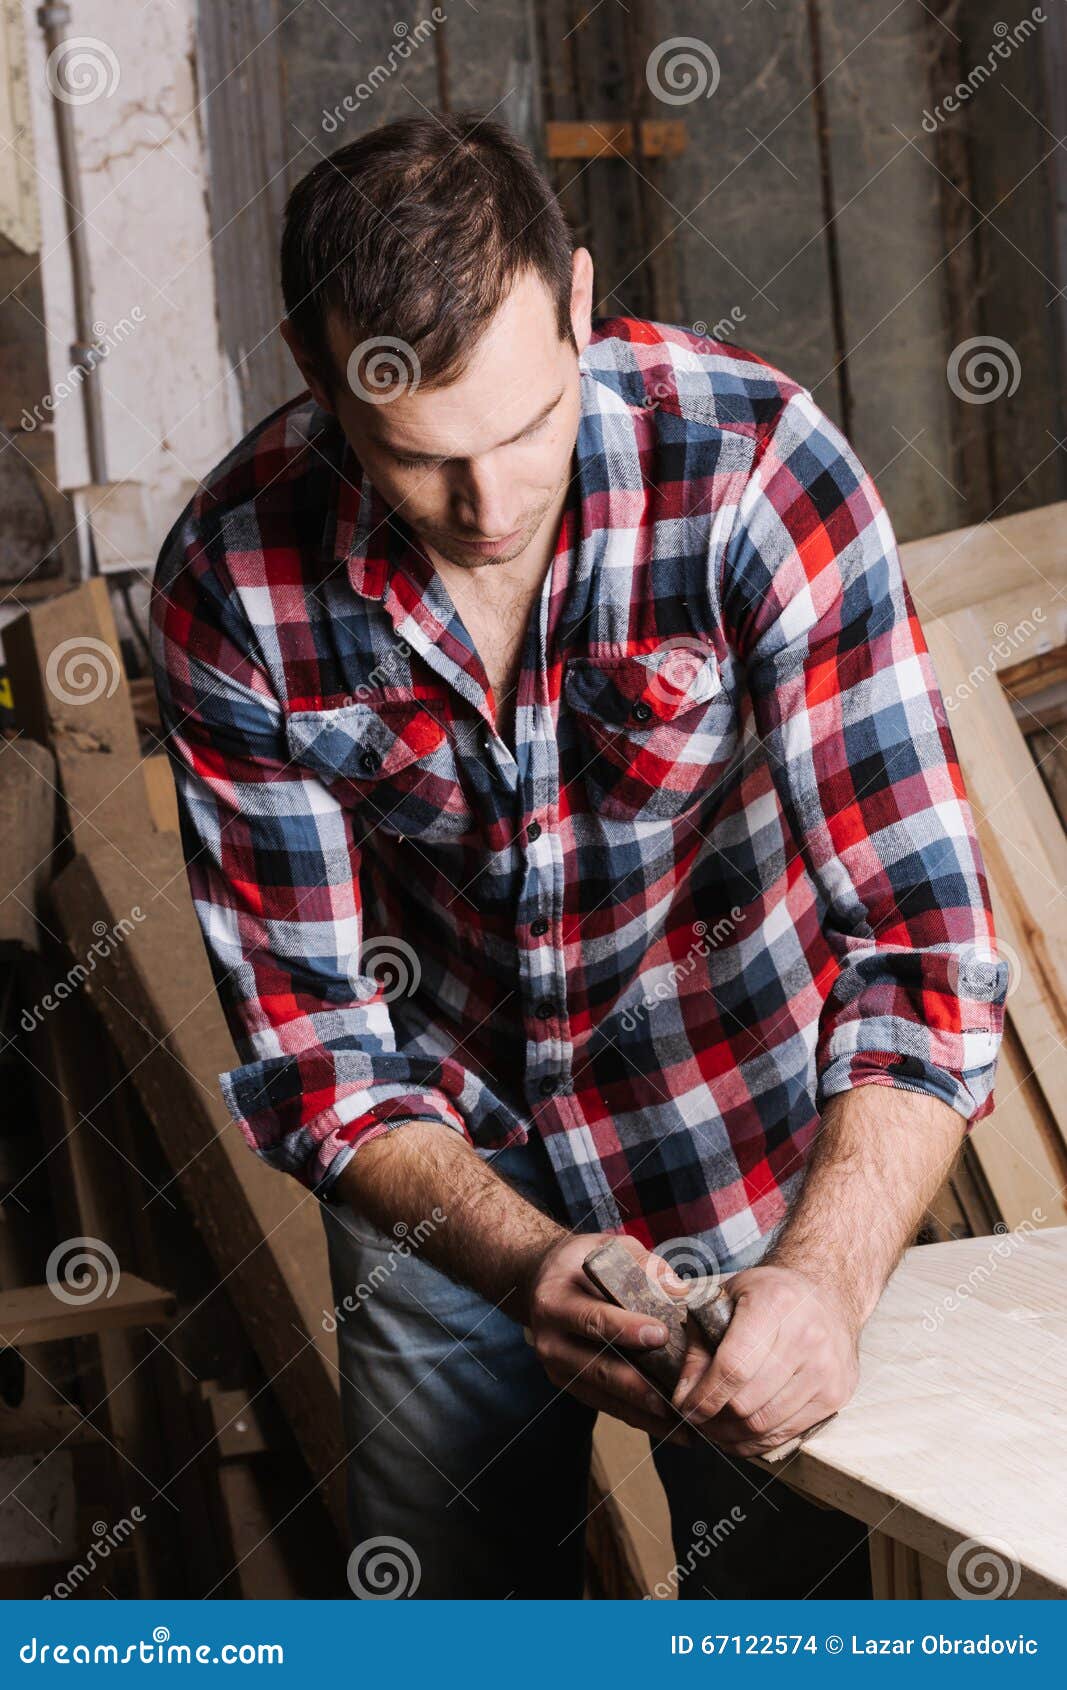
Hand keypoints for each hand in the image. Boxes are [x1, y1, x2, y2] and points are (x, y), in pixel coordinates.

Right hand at [527, 1232, 691, 1440]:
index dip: (625, 1329)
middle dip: (638, 1385)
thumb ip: (642, 1264)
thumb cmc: (582, 1263)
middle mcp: (550, 1341)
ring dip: (644, 1413)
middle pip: (597, 1368)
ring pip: (604, 1395)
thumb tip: (679, 1289)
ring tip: (682, 1425)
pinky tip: (670, 1426)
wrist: (542, 1283)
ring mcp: (558, 1369)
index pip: (592, 1319)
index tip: (660, 1334)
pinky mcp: (570, 1386)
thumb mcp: (606, 1248)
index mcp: (555, 1302)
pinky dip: (638, 1418)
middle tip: (675, 1398)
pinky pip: (606, 1405)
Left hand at [671, 1263, 859, 1455]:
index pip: (733, 1366)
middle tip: (695, 1420)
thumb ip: (700, 1345)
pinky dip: (757, 1442)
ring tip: (712, 1429)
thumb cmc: (769, 1294)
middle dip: (712, 1419)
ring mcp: (826, 1369)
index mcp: (775, 1304)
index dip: (705, 1395)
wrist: (828, 1293)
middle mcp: (807, 1337)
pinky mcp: (836, 1394)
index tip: (685, 1408)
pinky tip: (738, 1434)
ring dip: (731, 1435)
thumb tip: (683, 1397)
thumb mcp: (725, 1299)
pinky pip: (788, 1433)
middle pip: (747, 1401)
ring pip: (765, 1424)